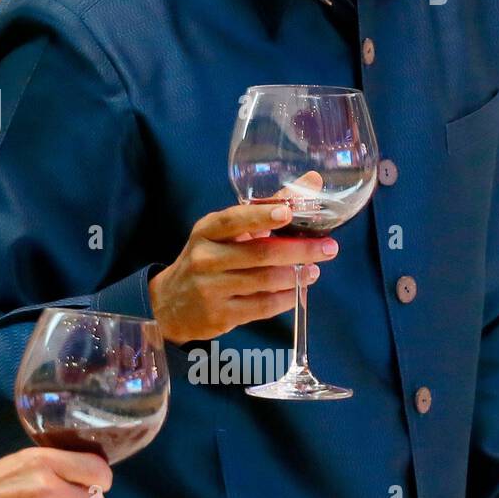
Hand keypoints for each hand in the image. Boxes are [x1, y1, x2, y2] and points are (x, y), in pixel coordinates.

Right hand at [148, 198, 338, 343]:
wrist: (169, 303)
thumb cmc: (207, 259)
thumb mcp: (224, 233)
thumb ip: (266, 209)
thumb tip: (312, 182)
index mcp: (206, 231)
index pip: (234, 219)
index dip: (261, 216)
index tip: (287, 212)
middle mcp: (205, 258)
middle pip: (260, 253)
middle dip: (299, 250)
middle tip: (328, 248)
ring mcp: (211, 288)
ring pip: (265, 281)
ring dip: (296, 276)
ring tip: (314, 271)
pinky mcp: (220, 315)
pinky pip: (262, 307)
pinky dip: (286, 299)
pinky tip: (297, 292)